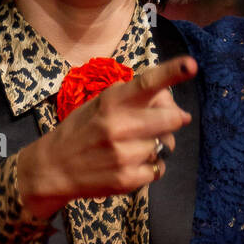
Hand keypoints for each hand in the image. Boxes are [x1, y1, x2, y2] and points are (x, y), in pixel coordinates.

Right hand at [16, 55, 195, 218]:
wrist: (53, 168)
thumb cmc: (82, 130)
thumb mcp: (100, 104)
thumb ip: (134, 99)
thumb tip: (174, 107)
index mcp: (112, 102)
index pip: (147, 84)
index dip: (172, 72)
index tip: (191, 65)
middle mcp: (119, 127)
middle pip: (172, 119)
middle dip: (171, 119)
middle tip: (159, 122)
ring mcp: (124, 155)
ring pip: (166, 145)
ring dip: (157, 145)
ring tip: (132, 146)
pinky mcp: (128, 179)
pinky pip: (159, 168)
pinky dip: (151, 165)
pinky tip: (130, 163)